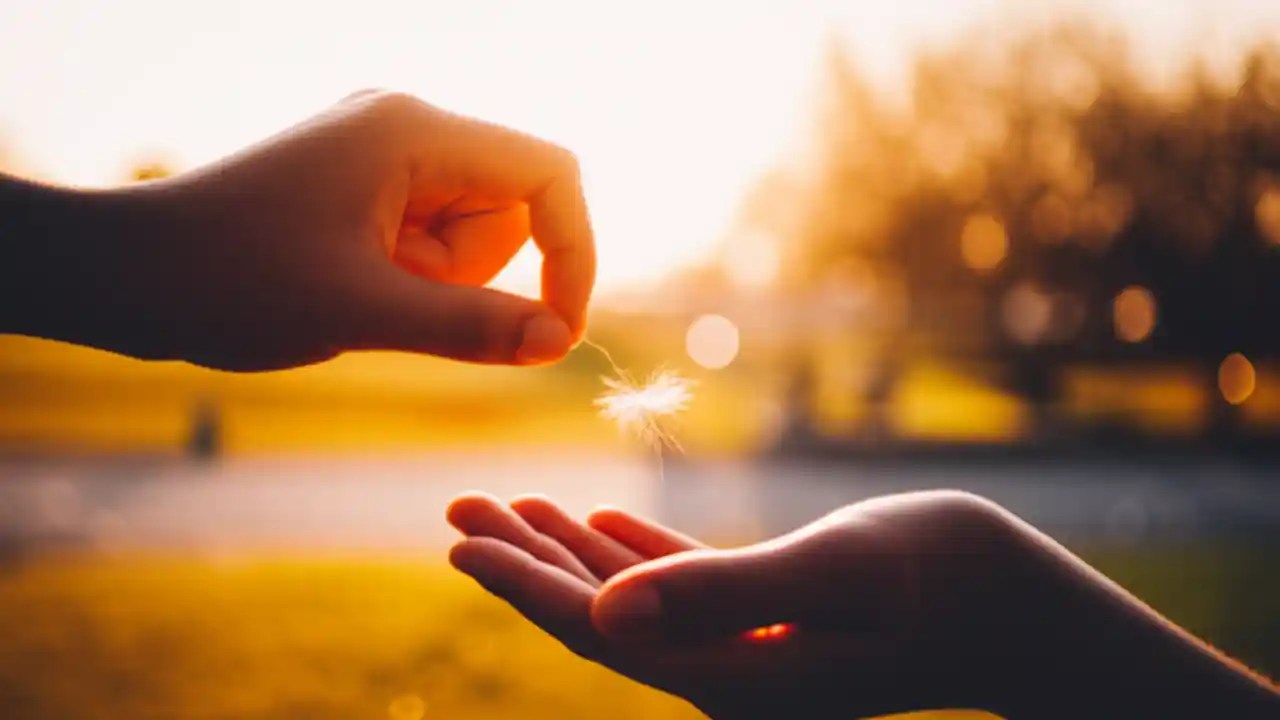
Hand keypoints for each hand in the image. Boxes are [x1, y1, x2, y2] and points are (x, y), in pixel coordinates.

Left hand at [3, 90, 592, 369]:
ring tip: (357, 287)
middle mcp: (407, 127)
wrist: (126, 274)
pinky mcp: (365, 186)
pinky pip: (431, 238)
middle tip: (389, 292)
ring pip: (472, 231)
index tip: (558, 331)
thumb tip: (558, 342)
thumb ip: (471, 326)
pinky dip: (410, 277)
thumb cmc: (229, 279)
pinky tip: (347, 284)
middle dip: (471, 271)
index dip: (573, 251)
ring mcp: (383, 155)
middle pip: (510, 208)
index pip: (549, 173)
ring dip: (437, 280)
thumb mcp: (361, 312)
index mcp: (414, 131)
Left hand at [447, 491, 1278, 719]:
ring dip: (569, 552)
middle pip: (599, 618)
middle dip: (524, 564)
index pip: (597, 631)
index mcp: (729, 676)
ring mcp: (750, 652)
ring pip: (635, 601)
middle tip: (457, 509)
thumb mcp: (837, 576)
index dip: (522, 584)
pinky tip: (601, 522)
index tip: (458, 537)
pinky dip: (635, 552)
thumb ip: (720, 595)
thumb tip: (604, 619)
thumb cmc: (945, 579)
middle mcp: (727, 676)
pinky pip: (685, 588)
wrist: (1024, 608)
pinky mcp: (775, 621)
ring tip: (510, 505)